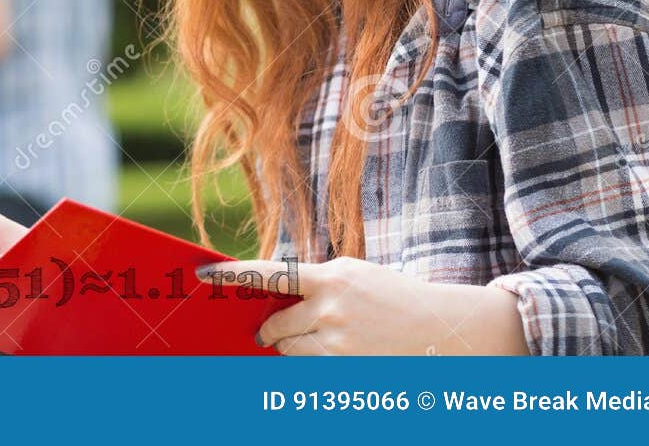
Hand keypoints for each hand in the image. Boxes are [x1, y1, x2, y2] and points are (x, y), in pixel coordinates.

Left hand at [205, 256, 527, 354]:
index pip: (269, 274)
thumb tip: (272, 299)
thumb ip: (314, 284)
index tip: (202, 274)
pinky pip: (310, 373)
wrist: (445, 331)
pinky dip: (313, 367)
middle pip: (276, 326)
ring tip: (327, 343)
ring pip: (290, 352)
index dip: (232, 275)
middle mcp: (331, 309)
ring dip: (295, 350)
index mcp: (332, 277)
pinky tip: (339, 358)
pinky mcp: (347, 370)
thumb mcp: (354, 277)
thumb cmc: (393, 299)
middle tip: (270, 334)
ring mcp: (339, 343)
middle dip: (272, 332)